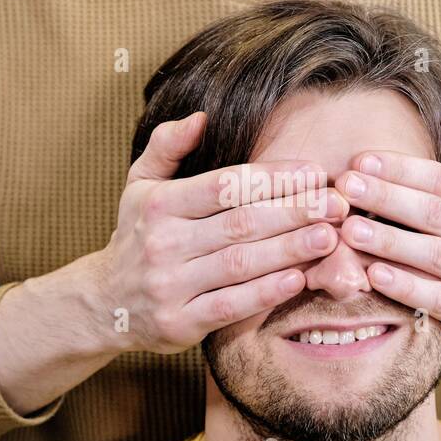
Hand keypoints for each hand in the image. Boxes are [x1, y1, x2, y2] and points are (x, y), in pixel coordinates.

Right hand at [92, 111, 349, 354]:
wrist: (103, 302)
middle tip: (337, 204)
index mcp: (158, 204)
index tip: (314, 173)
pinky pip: (231, 306)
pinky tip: (300, 279)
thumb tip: (201, 117)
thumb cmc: (135, 234)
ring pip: (241, 264)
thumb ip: (167, 146)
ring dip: (290, 250)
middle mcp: (163, 244)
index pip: (225, 185)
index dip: (273, 178)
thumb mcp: (139, 183)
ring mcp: (170, 286)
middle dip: (295, 211)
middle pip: (240, 223)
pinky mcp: (180, 324)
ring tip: (331, 237)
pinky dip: (267, 292)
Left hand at [334, 114, 440, 358]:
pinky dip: (407, 287)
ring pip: (435, 256)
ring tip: (350, 229)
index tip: (361, 160)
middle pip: (436, 214)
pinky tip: (374, 275)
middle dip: (388, 198)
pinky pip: (439, 300)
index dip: (403, 170)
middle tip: (345, 186)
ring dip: (390, 242)